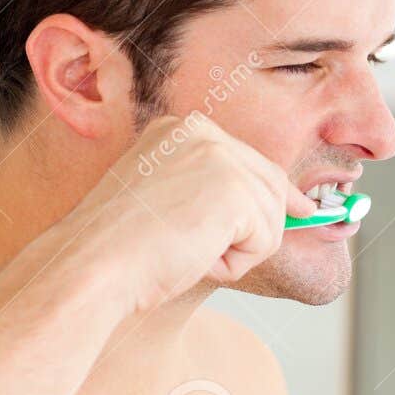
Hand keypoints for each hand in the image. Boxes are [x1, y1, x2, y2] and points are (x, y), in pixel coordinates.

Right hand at [67, 116, 318, 313]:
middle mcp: (201, 132)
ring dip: (239, 251)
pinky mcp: (235, 189)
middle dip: (256, 230)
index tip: (302, 210)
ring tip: (187, 253)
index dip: (272, 196)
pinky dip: (236, 263)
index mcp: (178, 130)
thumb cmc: (118, 251)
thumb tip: (292, 207)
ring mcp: (220, 156)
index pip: (249, 161)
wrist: (92, 265)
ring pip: (271, 217)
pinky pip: (267, 240)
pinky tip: (195, 257)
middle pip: (271, 184)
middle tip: (210, 253)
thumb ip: (214, 194)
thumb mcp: (167, 204)